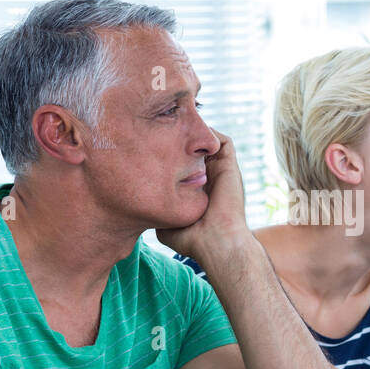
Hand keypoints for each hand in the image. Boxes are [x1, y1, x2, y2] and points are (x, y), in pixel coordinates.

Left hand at [157, 131, 250, 263]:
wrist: (217, 242)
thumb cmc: (192, 239)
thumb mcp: (166, 225)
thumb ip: (157, 211)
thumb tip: (139, 205)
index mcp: (197, 191)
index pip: (184, 165)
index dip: (170, 155)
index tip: (152, 148)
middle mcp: (211, 179)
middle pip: (196, 151)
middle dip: (182, 139)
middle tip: (162, 131)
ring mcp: (221, 172)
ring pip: (210, 143)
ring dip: (197, 133)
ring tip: (178, 126)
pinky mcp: (230, 166)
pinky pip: (223, 141)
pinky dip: (211, 134)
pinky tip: (192, 134)